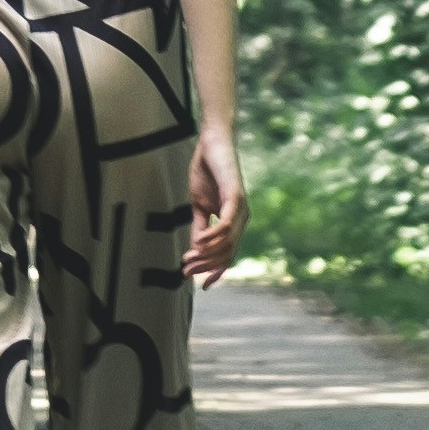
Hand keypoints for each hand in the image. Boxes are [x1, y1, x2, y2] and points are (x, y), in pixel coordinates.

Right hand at [185, 121, 246, 284]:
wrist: (212, 143)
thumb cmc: (207, 173)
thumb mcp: (200, 206)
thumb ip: (200, 228)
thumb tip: (196, 251)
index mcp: (234, 222)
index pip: (229, 254)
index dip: (216, 272)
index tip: (202, 286)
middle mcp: (242, 218)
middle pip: (227, 253)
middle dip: (206, 266)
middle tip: (186, 272)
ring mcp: (241, 207)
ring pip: (227, 242)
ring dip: (206, 254)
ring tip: (189, 259)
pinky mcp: (236, 195)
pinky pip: (227, 222)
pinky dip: (214, 235)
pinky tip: (200, 243)